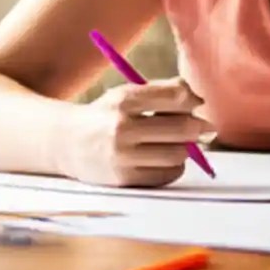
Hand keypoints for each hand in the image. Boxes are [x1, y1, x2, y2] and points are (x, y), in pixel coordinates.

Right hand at [59, 78, 211, 186]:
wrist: (66, 142)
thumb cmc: (107, 115)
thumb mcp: (127, 94)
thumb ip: (163, 91)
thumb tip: (198, 100)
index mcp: (124, 100)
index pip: (176, 96)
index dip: (193, 100)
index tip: (195, 104)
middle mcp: (121, 127)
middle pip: (183, 129)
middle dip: (199, 127)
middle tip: (204, 128)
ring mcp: (121, 156)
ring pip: (178, 154)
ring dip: (187, 148)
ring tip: (179, 143)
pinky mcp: (124, 178)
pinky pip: (168, 174)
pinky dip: (175, 166)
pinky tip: (165, 159)